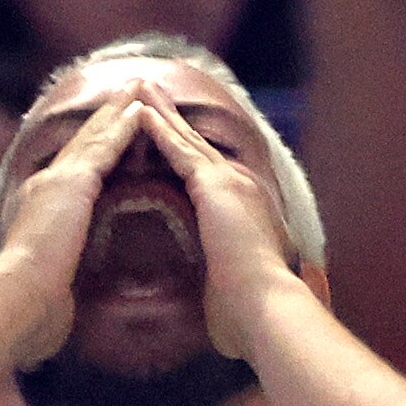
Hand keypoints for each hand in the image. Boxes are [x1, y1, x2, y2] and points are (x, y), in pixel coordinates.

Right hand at [0, 93, 148, 368]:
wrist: (16, 301)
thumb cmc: (31, 305)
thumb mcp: (46, 280)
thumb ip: (56, 271)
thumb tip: (60, 292)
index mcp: (43, 208)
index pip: (74, 171)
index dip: (94, 148)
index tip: (111, 129)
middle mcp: (48, 187)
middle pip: (83, 143)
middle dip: (106, 116)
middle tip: (128, 91)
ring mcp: (58, 182)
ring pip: (94, 136)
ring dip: (117, 109)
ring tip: (139, 87)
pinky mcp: (72, 184)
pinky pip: (103, 148)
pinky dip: (121, 126)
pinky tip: (140, 111)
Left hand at [132, 95, 308, 363]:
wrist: (266, 310)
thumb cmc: (251, 316)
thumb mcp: (234, 291)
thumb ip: (224, 287)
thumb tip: (222, 317)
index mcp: (244, 213)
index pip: (210, 175)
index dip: (189, 154)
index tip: (173, 137)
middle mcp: (240, 188)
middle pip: (199, 147)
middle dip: (174, 120)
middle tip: (152, 93)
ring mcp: (230, 183)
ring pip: (188, 140)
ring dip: (163, 113)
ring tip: (141, 89)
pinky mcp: (216, 185)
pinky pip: (180, 148)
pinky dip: (159, 128)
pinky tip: (139, 110)